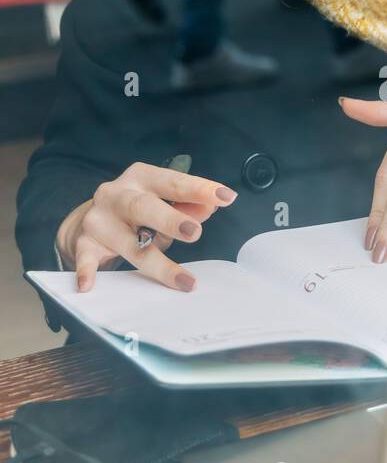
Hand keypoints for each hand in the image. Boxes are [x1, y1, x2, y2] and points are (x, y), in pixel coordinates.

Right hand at [56, 163, 237, 291]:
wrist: (88, 219)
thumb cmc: (137, 211)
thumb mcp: (162, 203)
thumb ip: (187, 206)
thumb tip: (211, 207)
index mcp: (141, 177)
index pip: (172, 181)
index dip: (199, 189)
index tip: (226, 197)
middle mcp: (116, 194)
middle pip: (143, 207)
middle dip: (169, 219)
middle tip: (195, 232)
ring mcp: (98, 219)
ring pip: (127, 243)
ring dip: (157, 263)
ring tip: (183, 280)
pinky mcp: (84, 242)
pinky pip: (86, 258)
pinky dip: (87, 271)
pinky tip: (89, 285)